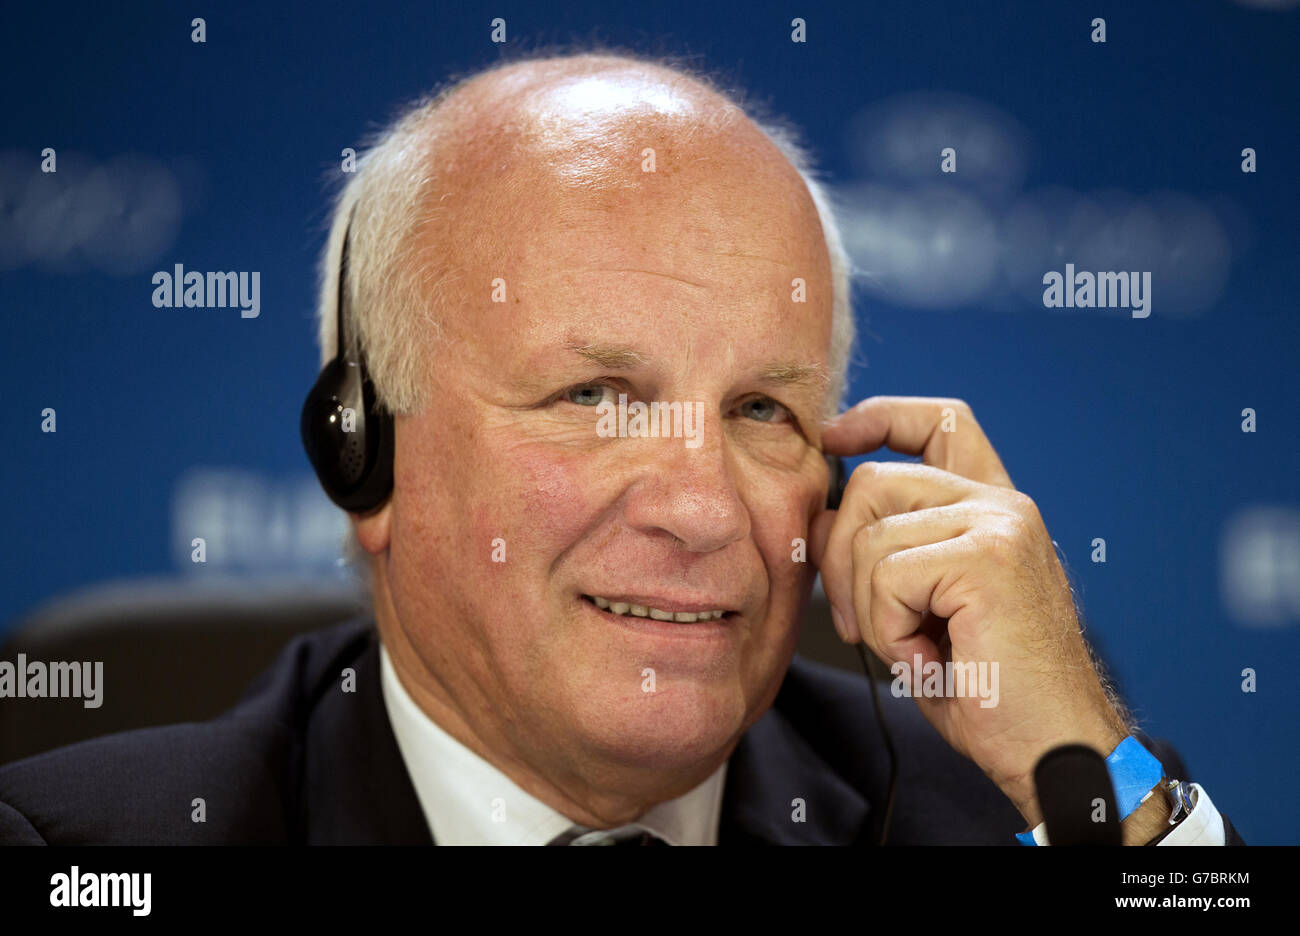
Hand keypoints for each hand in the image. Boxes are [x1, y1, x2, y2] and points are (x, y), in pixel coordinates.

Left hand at [809, 396, 1131, 827]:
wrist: (1054, 751)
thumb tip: (818, 518)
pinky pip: (887, 576)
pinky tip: (929, 659)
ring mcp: (999, 525)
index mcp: (991, 511)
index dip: (880, 418)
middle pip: (874, 480)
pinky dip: (889, 630)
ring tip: (915, 648)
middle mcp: (1001, 505)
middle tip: (859, 624)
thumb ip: (879, 553)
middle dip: (841, 557)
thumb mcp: (917, 610)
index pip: (940, 422)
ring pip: (871, 535)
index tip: (834, 437)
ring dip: (869, 609)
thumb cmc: (989, 691)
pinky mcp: (989, 559)